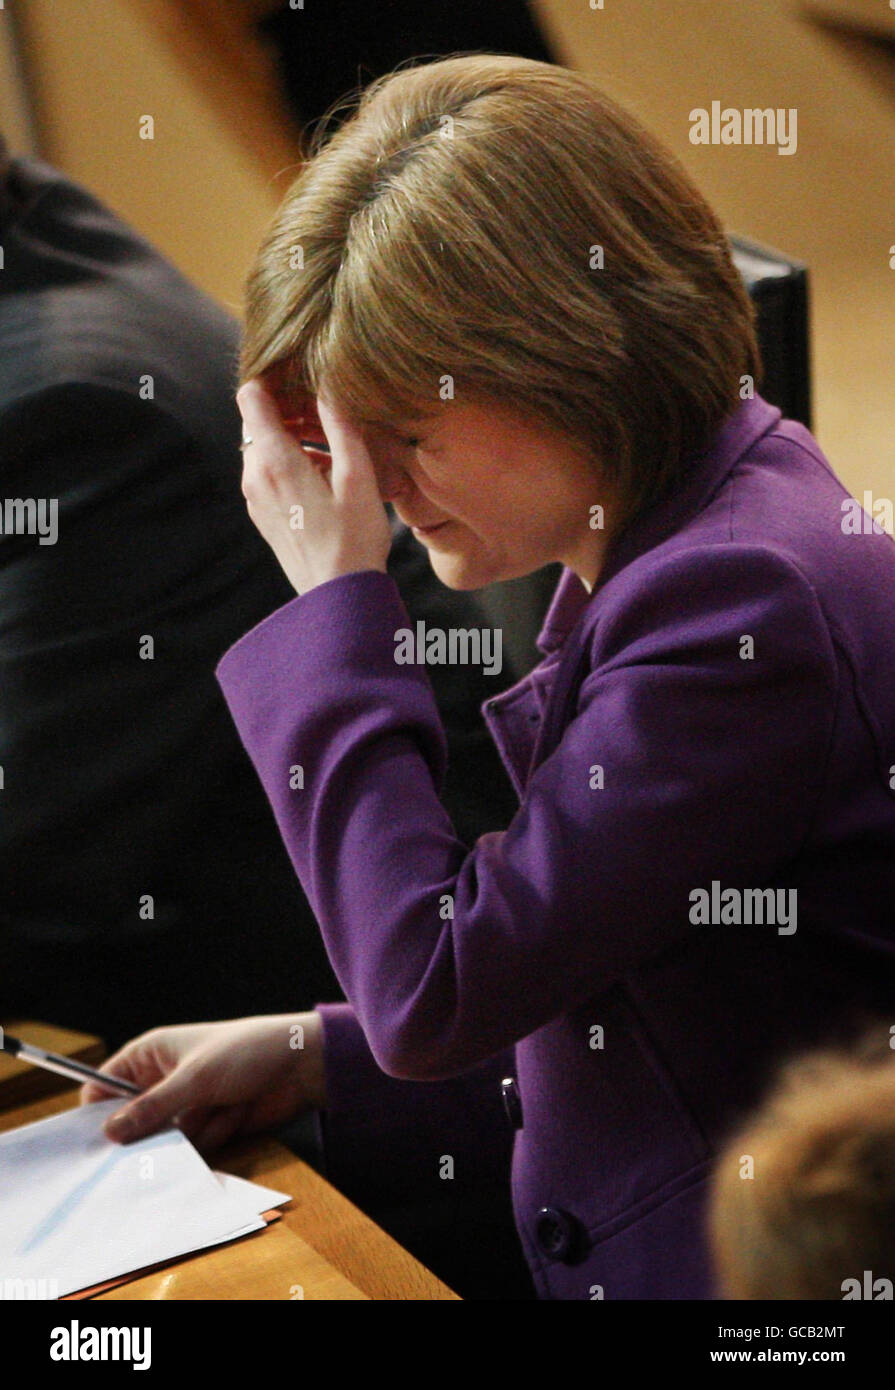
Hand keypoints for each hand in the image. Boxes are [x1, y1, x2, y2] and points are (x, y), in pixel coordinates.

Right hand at [79, 1012, 326, 1150]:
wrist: (300, 1066)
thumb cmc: (245, 1053)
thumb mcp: (195, 1079)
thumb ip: (152, 1108)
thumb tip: (109, 1133)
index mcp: (152, 1054)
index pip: (106, 1085)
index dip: (98, 1112)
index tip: (98, 1141)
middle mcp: (164, 1079)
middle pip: (134, 1120)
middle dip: (148, 1132)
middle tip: (161, 1134)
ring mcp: (188, 1104)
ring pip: (165, 1138)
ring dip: (192, 1130)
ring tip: (220, 1106)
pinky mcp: (210, 1125)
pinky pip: (193, 1146)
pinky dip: (213, 1135)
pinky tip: (236, 1114)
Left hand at [236, 376, 391, 594]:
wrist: (337, 596)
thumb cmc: (354, 539)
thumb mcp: (358, 476)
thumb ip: (341, 425)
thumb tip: (330, 384)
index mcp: (275, 460)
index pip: (251, 395)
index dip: (273, 377)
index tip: (301, 375)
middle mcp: (255, 476)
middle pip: (258, 420)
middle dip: (288, 408)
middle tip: (327, 413)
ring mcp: (255, 498)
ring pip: (263, 447)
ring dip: (292, 437)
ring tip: (333, 448)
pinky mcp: (262, 515)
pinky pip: (268, 473)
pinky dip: (289, 462)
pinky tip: (324, 477)